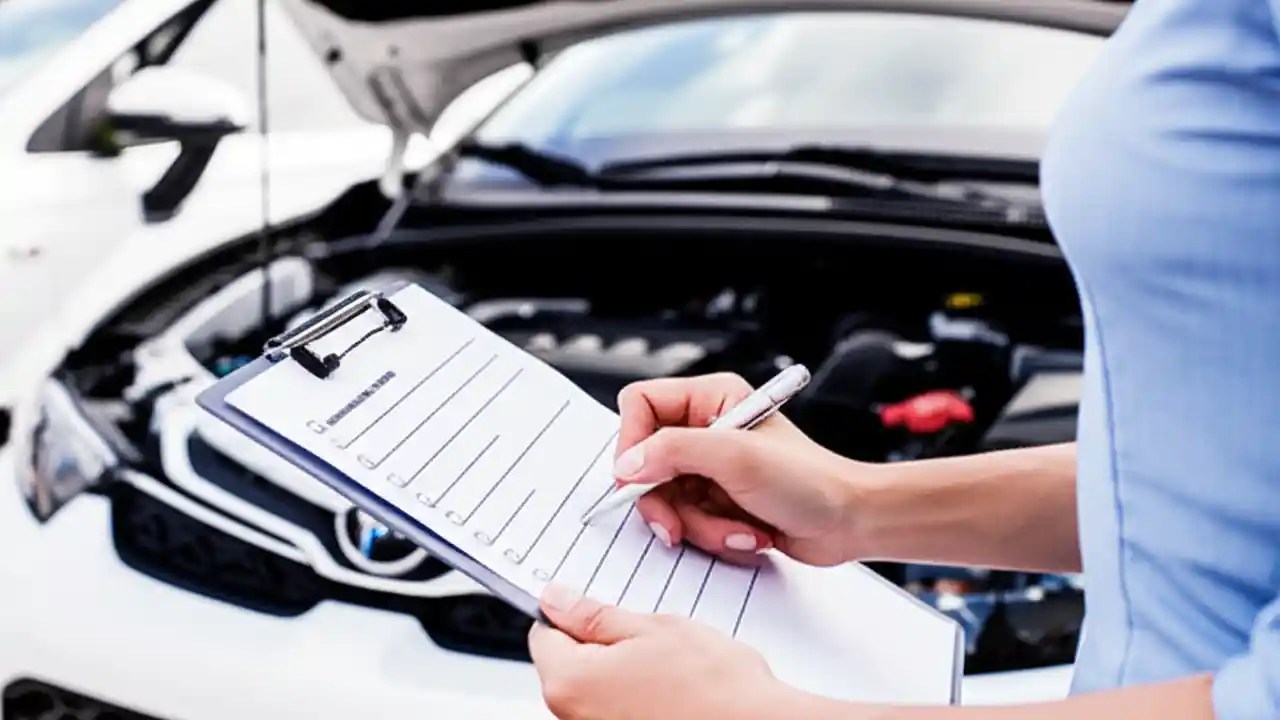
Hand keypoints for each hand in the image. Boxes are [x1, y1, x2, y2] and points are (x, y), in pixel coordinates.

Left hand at [528, 584, 802, 719]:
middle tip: (645, 635)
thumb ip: (593, 615)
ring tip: (668, 666)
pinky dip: (637, 698)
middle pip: (568, 666)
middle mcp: (574, 719)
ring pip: (596, 689)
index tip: (594, 606)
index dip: (569, 613)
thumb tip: (556, 601)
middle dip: (599, 644)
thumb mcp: (650, 628)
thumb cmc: (714, 686)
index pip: (543, 634)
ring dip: (621, 672)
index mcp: (570, 683)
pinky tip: (672, 692)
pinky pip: (617, 711)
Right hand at [614, 373, 869, 565]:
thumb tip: (627, 464)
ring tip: (738, 528)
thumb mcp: (736, 458)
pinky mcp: (715, 500)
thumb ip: (674, 452)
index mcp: (710, 398)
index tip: (637, 478)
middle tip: (677, 526)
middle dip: (665, 501)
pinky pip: (686, 521)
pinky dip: (713, 535)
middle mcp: (704, 428)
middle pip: (644, 461)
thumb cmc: (810, 481)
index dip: (631, 442)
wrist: (849, 522)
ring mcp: (708, 467)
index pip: (640, 405)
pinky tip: (746, 534)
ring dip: (698, 525)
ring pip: (664, 498)